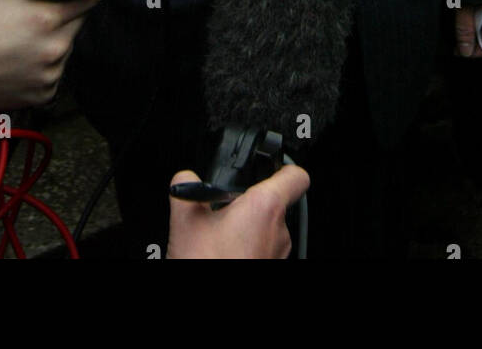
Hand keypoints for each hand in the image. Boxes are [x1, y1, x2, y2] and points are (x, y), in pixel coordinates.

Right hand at [0, 0, 105, 174]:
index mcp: (49, 18)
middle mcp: (56, 48)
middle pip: (78, 23)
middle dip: (66, 16)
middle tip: (39, 16)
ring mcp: (52, 74)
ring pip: (66, 49)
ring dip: (55, 42)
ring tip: (22, 41)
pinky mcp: (45, 94)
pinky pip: (54, 73)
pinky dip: (44, 66)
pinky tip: (20, 62)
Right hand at [166, 163, 310, 258]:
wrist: (208, 314)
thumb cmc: (206, 264)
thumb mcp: (185, 220)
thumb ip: (187, 188)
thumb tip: (185, 179)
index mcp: (265, 207)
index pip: (295, 175)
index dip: (283, 167)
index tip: (268, 168)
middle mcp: (279, 231)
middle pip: (274, 203)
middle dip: (249, 205)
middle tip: (223, 211)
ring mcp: (278, 255)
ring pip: (266, 230)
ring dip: (246, 229)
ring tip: (219, 237)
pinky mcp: (272, 271)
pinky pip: (262, 251)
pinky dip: (246, 248)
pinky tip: (222, 254)